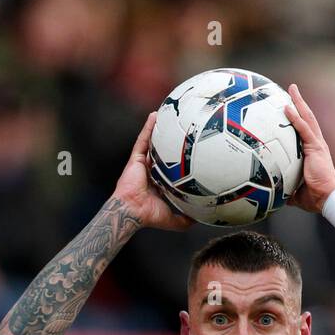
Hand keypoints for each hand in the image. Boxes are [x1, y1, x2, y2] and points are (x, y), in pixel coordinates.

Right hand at [114, 111, 194, 230]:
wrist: (132, 212)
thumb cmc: (149, 216)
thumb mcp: (174, 219)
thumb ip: (186, 219)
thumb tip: (202, 217)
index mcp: (158, 183)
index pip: (170, 169)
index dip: (178, 160)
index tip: (189, 152)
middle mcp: (150, 172)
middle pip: (162, 152)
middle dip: (169, 141)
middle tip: (181, 128)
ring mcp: (142, 164)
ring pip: (153, 143)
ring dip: (159, 129)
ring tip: (168, 115)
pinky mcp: (136, 159)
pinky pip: (143, 139)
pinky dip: (148, 127)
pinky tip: (154, 115)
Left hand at [283, 83, 334, 213]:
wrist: (325, 199)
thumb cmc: (312, 196)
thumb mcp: (293, 189)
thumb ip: (283, 187)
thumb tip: (271, 192)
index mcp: (312, 151)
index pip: (304, 129)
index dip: (298, 117)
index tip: (290, 106)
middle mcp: (316, 143)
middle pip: (307, 117)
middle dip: (299, 102)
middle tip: (292, 89)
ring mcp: (317, 144)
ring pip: (307, 118)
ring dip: (299, 102)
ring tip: (291, 89)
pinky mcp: (315, 147)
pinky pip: (304, 129)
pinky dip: (295, 118)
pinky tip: (288, 107)